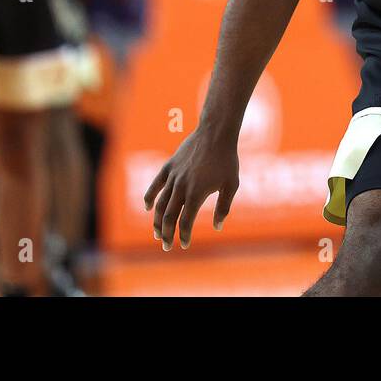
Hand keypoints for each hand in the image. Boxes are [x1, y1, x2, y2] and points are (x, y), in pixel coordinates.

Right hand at [144, 127, 240, 250]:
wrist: (215, 133)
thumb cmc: (227, 159)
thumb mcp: (231, 184)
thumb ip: (223, 207)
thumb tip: (217, 227)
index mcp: (196, 193)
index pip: (185, 221)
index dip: (183, 236)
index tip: (184, 245)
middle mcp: (181, 187)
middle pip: (169, 216)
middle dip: (166, 234)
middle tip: (166, 246)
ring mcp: (173, 176)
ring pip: (160, 204)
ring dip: (157, 221)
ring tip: (157, 233)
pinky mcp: (168, 167)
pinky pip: (155, 185)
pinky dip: (150, 197)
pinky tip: (148, 208)